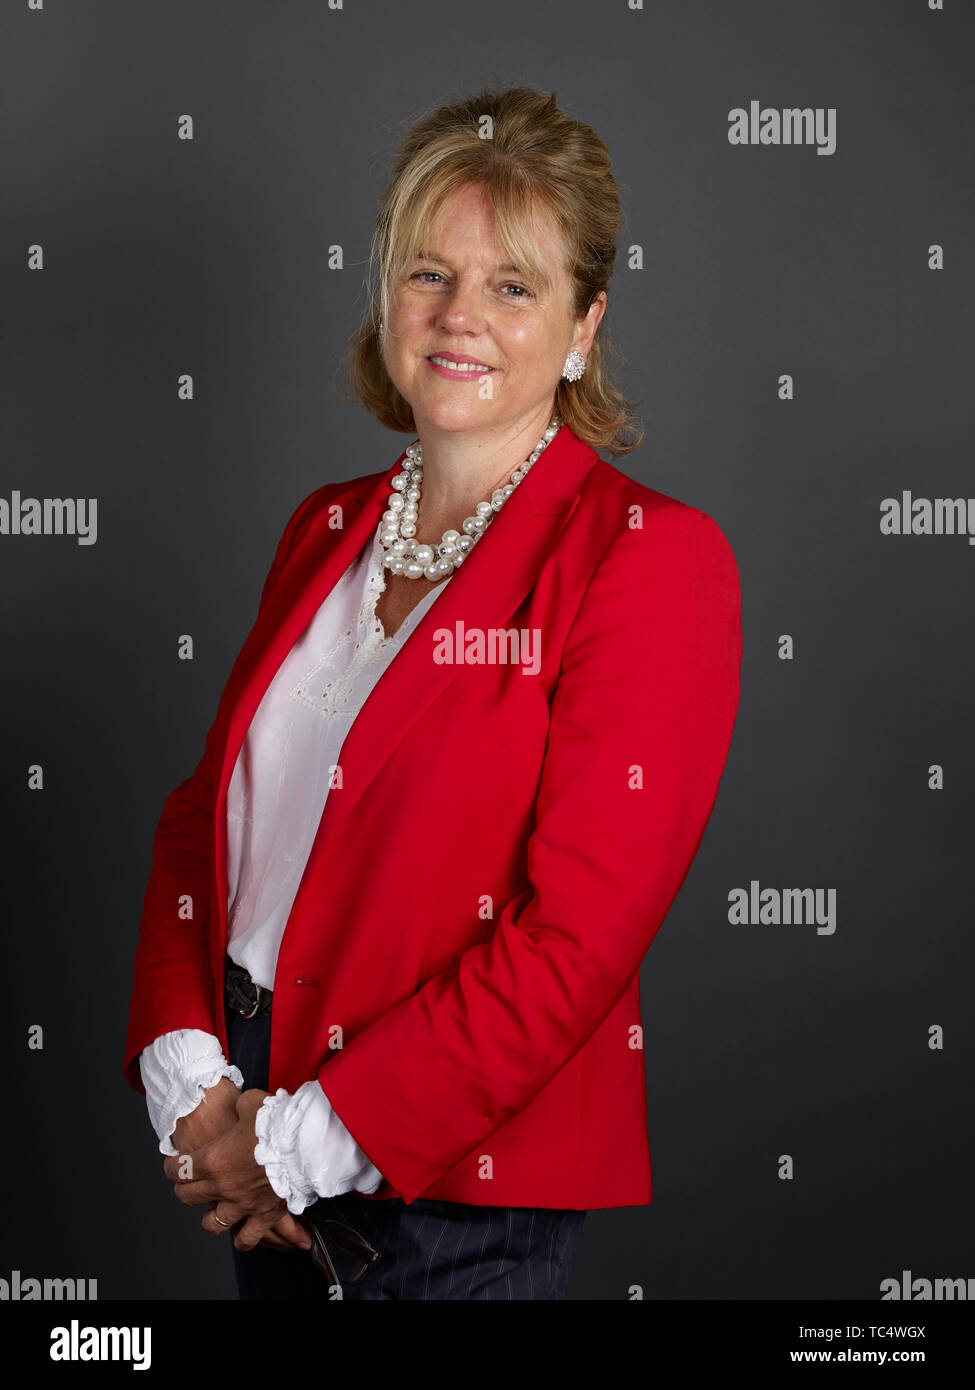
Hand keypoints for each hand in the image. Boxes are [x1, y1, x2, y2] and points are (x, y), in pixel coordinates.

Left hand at [163, 1088, 311, 1252]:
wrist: (305, 1141)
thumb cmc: (277, 1120)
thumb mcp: (250, 1102)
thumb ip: (238, 1108)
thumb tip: (239, 1108)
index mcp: (213, 1159)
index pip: (178, 1170)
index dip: (171, 1167)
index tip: (173, 1164)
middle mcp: (222, 1185)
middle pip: (187, 1197)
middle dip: (184, 1189)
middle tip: (188, 1184)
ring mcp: (242, 1204)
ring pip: (212, 1223)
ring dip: (209, 1217)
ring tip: (213, 1209)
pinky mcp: (263, 1215)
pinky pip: (246, 1238)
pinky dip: (242, 1239)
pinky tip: (242, 1232)